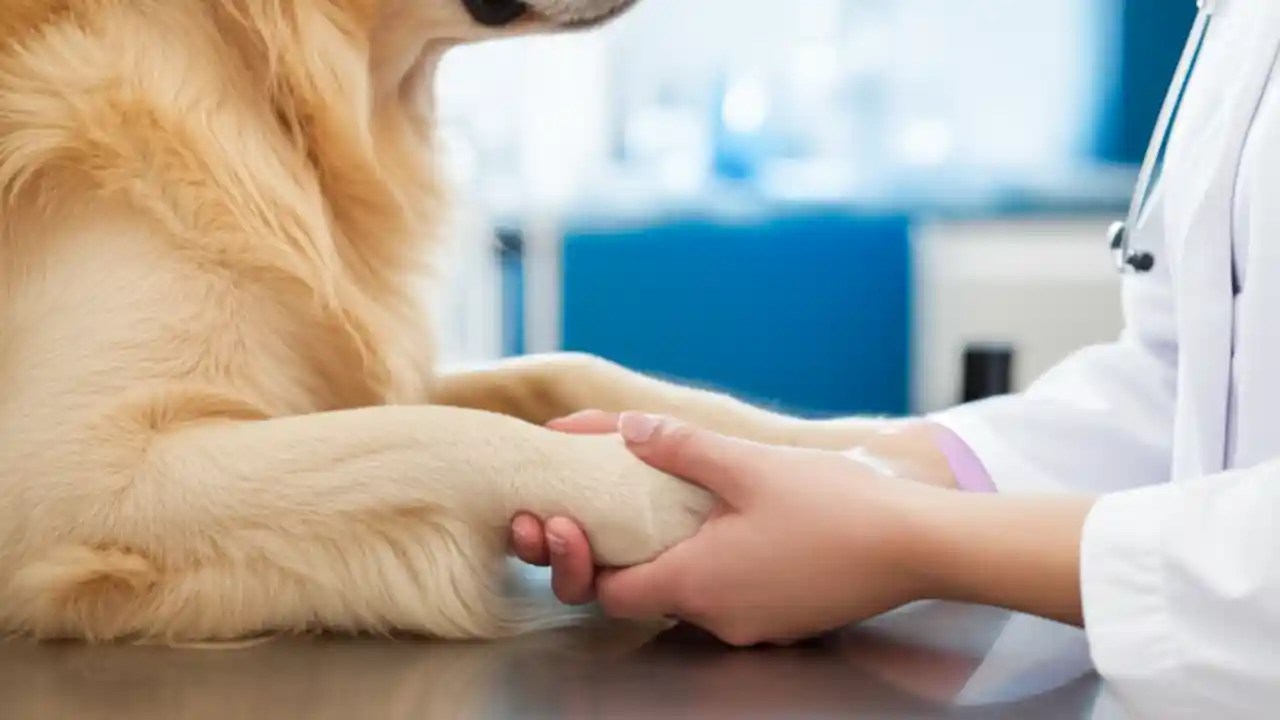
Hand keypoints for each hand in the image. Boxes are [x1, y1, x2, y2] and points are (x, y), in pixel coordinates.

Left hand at [512, 411, 939, 645]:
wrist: (920, 546)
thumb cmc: (838, 507)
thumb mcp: (750, 466)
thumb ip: (681, 448)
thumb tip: (627, 429)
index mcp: (696, 585)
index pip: (607, 591)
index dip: (582, 557)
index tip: (572, 517)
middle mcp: (717, 619)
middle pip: (643, 594)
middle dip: (616, 552)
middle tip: (603, 506)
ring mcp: (753, 626)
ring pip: (687, 594)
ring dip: (668, 554)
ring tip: (661, 503)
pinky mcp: (783, 619)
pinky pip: (727, 596)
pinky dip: (710, 565)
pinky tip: (723, 525)